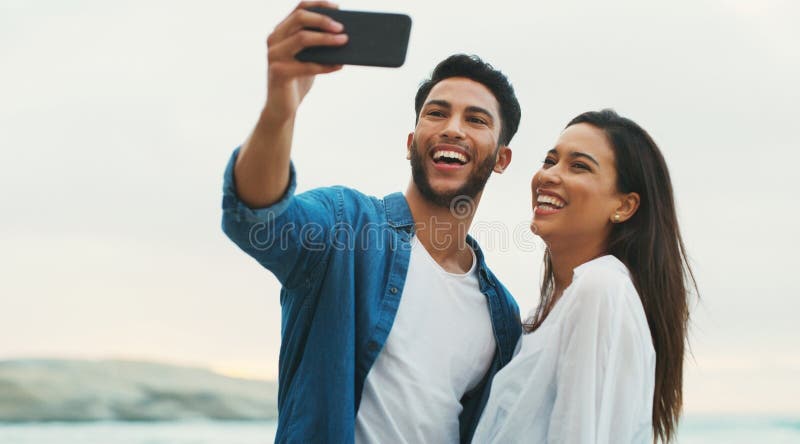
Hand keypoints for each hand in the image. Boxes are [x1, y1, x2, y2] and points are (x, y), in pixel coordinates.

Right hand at [264, 1, 347, 120]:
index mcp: (281, 31)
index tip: (338, 7)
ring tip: (344, 42)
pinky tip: (339, 66)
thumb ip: (318, 44)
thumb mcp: (308, 57)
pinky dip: (325, 65)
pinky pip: (306, 65)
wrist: (281, 107)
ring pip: (302, 38)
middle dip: (323, 20)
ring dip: (326, 39)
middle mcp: (274, 39)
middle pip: (299, 18)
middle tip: (342, 28)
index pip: (299, 8)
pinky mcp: (278, 72)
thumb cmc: (298, 79)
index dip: (319, 5)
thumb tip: (344, 34)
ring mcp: (274, 55)